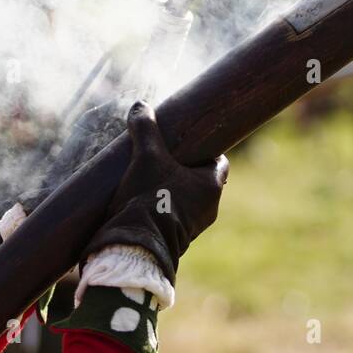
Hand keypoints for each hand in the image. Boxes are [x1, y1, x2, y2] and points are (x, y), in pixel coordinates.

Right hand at [82, 101, 227, 282]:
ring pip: (189, 202)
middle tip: (163, 162)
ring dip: (174, 193)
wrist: (134, 247)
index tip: (187, 146)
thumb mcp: (146, 157)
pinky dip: (165, 211)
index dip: (204, 152)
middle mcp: (210, 208)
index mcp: (212, 185)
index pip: (218, 162)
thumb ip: (145, 129)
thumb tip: (140, 105)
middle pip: (202, 182)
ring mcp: (195, 228)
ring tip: (150, 183)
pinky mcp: (176, 242)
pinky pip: (175, 220)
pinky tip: (144, 205)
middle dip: (185, 172)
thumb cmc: (148, 197)